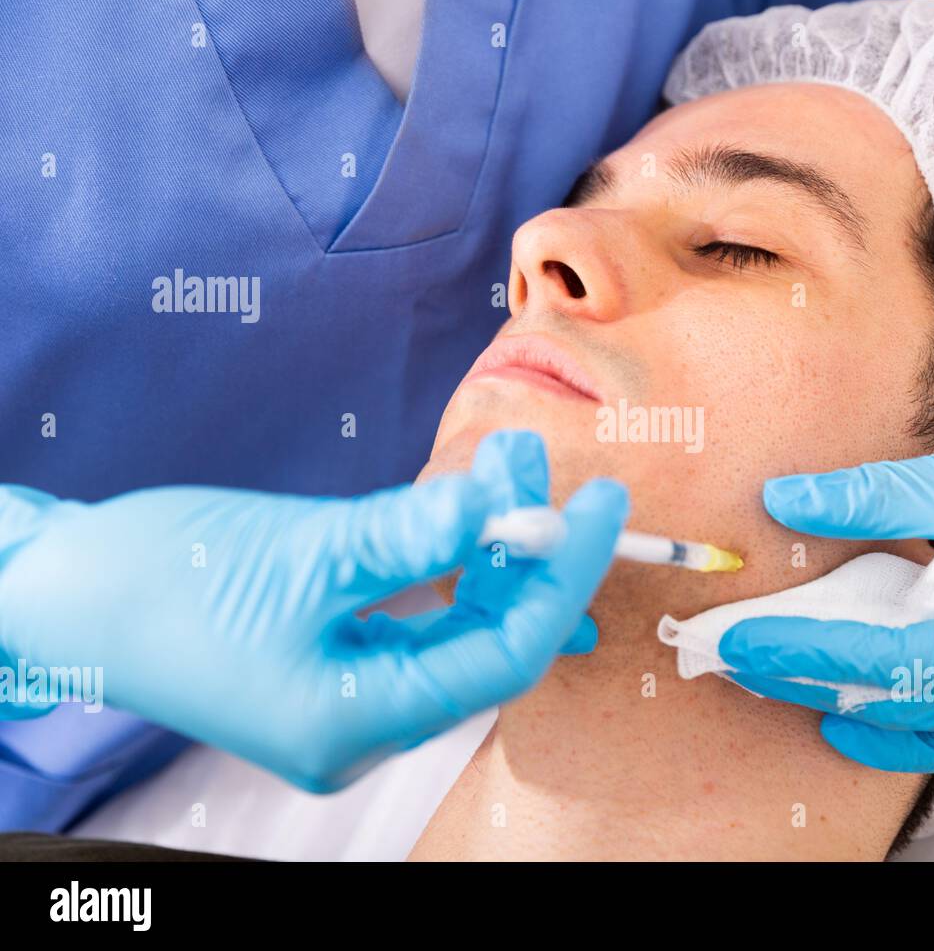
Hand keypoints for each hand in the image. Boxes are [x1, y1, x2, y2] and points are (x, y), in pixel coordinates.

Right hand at [0, 431, 627, 790]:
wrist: (68, 595)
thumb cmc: (162, 578)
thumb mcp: (302, 547)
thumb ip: (411, 534)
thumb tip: (506, 505)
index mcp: (353, 720)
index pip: (502, 656)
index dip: (562, 576)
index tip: (600, 504)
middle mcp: (362, 729)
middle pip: (487, 645)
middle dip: (528, 553)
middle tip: (543, 468)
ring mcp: (349, 704)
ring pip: (457, 633)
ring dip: (493, 553)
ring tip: (509, 470)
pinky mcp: (337, 670)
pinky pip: (423, 630)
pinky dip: (456, 576)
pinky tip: (487, 532)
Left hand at [717, 326, 933, 771]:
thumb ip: (870, 499)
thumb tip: (780, 500)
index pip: (894, 665)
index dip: (809, 656)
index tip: (739, 643)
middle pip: (905, 708)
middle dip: (814, 688)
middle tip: (736, 667)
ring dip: (855, 709)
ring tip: (781, 683)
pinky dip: (907, 720)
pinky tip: (853, 707)